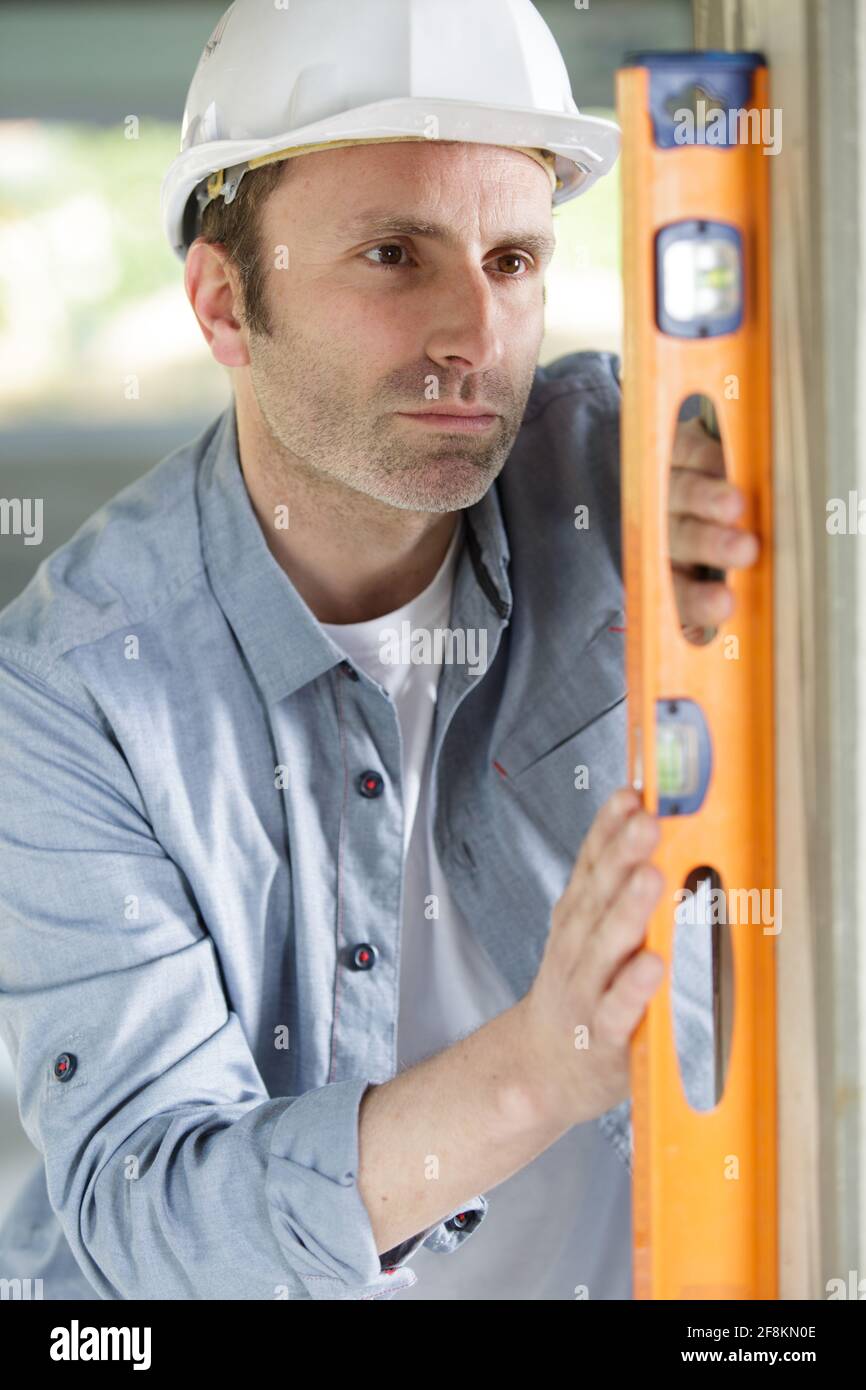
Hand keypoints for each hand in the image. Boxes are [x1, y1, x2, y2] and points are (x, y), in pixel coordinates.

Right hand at [516, 786, 665, 1130]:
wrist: (541, 1067)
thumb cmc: (580, 990)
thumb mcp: (587, 930)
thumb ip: (613, 882)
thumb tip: (644, 814)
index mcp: (577, 916)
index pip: (590, 862)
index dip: (608, 827)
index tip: (631, 794)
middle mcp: (576, 946)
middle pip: (598, 896)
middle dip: (622, 856)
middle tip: (646, 823)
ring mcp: (585, 990)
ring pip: (605, 946)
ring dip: (628, 910)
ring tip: (650, 877)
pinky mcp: (603, 1035)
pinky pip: (618, 1009)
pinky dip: (633, 987)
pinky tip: (653, 964)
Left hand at [669, 417, 759, 643]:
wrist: (699, 473)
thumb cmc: (727, 538)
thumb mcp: (731, 573)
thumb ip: (741, 590)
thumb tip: (750, 631)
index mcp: (674, 571)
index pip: (680, 592)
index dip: (699, 600)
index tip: (726, 605)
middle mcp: (664, 530)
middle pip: (681, 538)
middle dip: (710, 544)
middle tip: (743, 550)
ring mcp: (665, 487)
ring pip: (681, 493)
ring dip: (706, 498)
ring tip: (735, 504)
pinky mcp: (674, 448)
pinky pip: (683, 451)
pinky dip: (705, 457)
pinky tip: (728, 463)